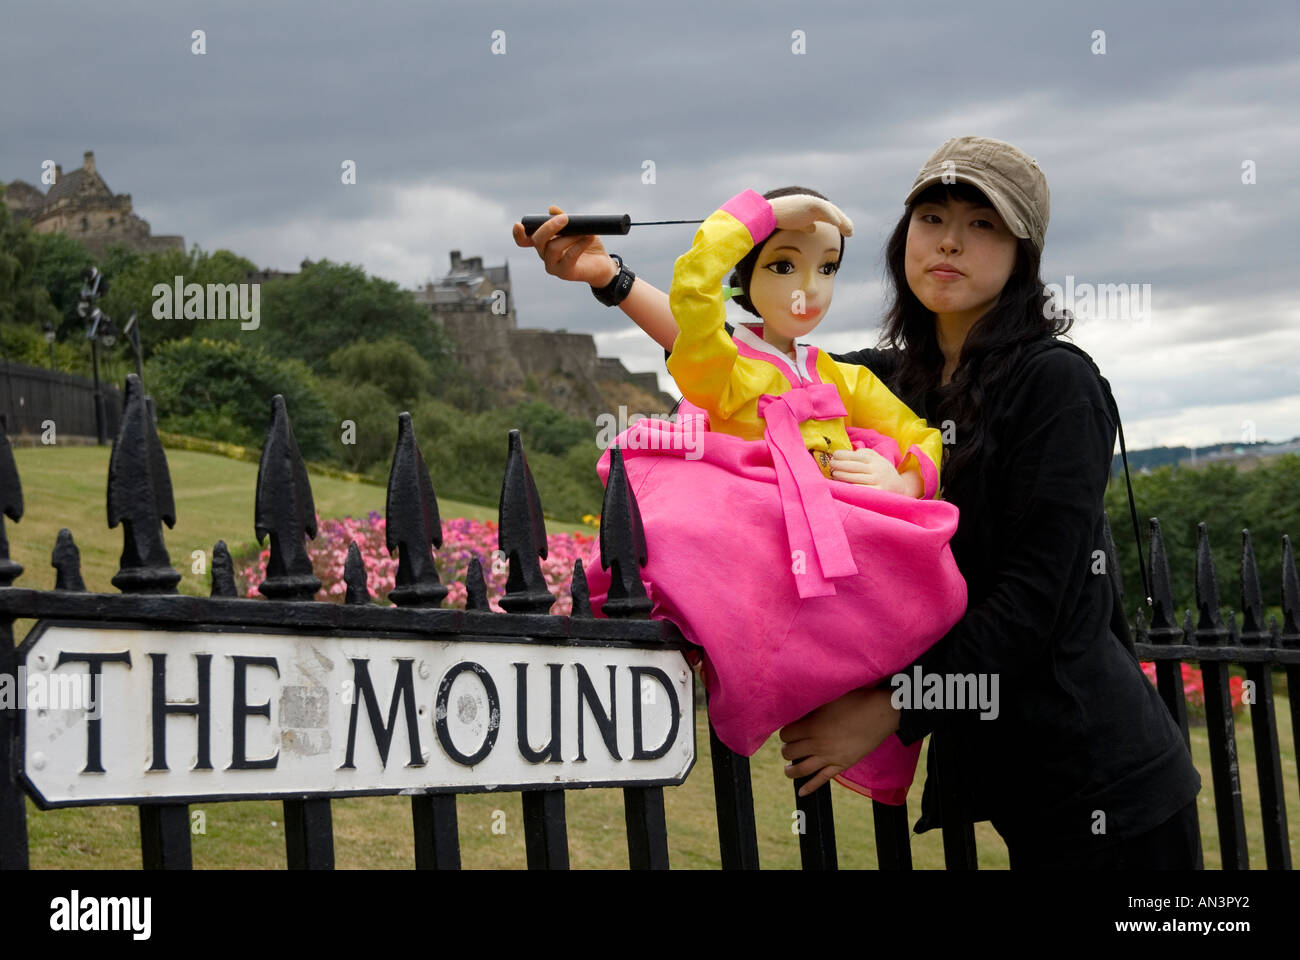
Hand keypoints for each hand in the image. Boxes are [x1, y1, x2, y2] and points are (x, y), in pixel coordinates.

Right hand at [511, 205, 618, 286]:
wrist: (603, 264)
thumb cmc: (588, 244)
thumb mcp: (577, 227)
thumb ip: (565, 219)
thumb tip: (552, 209)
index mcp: (544, 244)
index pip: (525, 240)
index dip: (518, 234)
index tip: (519, 225)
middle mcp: (545, 255)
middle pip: (538, 240)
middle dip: (549, 227)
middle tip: (565, 218)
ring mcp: (553, 266)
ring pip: (553, 248)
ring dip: (569, 236)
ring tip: (584, 232)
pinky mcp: (565, 273)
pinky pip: (569, 257)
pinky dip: (579, 245)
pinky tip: (589, 238)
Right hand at [768, 195, 853, 237]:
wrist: (766, 215)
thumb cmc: (777, 220)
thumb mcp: (795, 224)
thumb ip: (805, 224)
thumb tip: (814, 228)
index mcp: (808, 208)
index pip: (826, 215)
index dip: (835, 222)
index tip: (844, 231)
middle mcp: (811, 203)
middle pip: (830, 212)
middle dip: (842, 221)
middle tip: (850, 232)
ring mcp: (809, 202)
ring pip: (830, 210)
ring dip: (841, 220)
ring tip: (849, 230)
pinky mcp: (808, 203)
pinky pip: (823, 209)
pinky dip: (831, 216)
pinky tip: (838, 224)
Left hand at [780, 686, 900, 796]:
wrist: (880, 712)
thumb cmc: (854, 700)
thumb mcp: (828, 700)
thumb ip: (811, 709)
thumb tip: (797, 714)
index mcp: (812, 726)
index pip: (786, 735)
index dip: (785, 732)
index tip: (789, 730)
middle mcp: (817, 744)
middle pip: (790, 752)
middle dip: (786, 749)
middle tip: (790, 745)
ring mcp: (829, 757)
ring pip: (801, 769)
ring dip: (790, 770)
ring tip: (788, 768)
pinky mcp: (841, 765)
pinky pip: (822, 779)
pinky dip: (809, 787)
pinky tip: (801, 792)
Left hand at [829, 448, 919, 495]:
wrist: (901, 489)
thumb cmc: (883, 472)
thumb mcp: (878, 459)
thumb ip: (866, 453)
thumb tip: (852, 450)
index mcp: (875, 461)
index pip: (857, 456)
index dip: (844, 455)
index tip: (834, 454)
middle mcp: (876, 470)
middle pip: (854, 467)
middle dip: (840, 465)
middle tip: (831, 464)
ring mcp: (877, 482)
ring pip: (855, 479)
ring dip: (842, 476)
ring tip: (833, 474)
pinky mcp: (877, 493)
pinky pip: (860, 490)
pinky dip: (850, 488)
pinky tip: (842, 486)